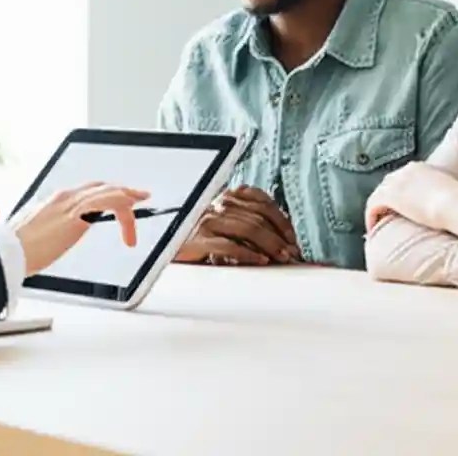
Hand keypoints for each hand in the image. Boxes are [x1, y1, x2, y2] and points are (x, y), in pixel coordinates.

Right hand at [10, 182, 150, 274]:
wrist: (6, 253)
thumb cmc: (15, 251)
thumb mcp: (36, 238)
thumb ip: (49, 234)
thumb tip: (52, 240)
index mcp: (54, 202)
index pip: (86, 192)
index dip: (105, 194)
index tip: (116, 202)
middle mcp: (64, 197)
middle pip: (101, 186)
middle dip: (122, 190)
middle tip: (138, 196)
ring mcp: (70, 203)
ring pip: (108, 190)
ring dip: (127, 197)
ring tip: (141, 203)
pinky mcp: (76, 214)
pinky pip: (108, 200)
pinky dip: (124, 206)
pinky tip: (131, 213)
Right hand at [176, 186, 298, 265]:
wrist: (164, 247)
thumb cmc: (197, 238)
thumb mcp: (225, 225)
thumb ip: (247, 224)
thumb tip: (279, 241)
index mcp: (227, 197)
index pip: (261, 201)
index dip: (281, 220)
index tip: (292, 237)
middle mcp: (217, 204)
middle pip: (258, 217)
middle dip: (279, 237)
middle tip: (291, 252)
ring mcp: (208, 221)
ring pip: (248, 229)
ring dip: (269, 245)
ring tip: (280, 257)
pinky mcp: (199, 240)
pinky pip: (230, 246)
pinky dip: (248, 254)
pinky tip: (260, 261)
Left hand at [364, 162, 457, 232]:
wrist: (455, 206)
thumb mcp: (450, 193)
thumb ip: (443, 195)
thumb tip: (448, 207)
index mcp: (421, 168)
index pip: (403, 178)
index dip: (400, 193)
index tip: (401, 206)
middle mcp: (406, 171)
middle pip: (388, 184)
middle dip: (386, 199)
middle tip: (387, 216)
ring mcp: (396, 182)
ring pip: (379, 194)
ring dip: (378, 209)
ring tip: (379, 225)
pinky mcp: (389, 196)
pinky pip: (373, 206)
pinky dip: (371, 218)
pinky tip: (373, 230)